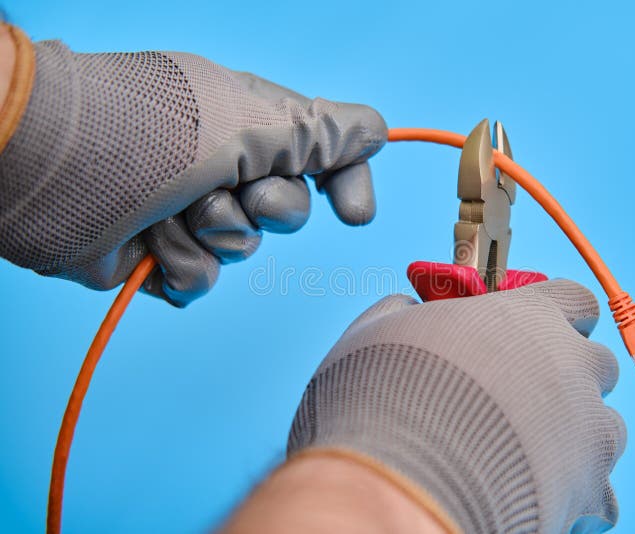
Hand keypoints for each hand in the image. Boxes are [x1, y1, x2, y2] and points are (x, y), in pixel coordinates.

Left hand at [0, 40, 386, 305]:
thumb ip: (324, 132)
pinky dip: (180, 264)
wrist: (49, 168)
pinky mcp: (158, 251)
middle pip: (288, 210)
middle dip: (265, 206)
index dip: (344, 182)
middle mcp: (221, 162)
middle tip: (230, 185)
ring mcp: (187, 208)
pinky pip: (201, 278)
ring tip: (171, 205)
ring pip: (241, 248)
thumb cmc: (152, 130)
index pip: (320, 154)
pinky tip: (149, 242)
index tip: (355, 213)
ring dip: (212, 232)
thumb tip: (378, 132)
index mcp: (248, 119)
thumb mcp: (253, 119)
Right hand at [288, 279, 626, 533]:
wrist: (399, 485)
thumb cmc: (384, 399)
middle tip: (519, 395)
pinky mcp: (590, 491)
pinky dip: (574, 495)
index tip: (533, 329)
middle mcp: (571, 366)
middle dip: (565, 376)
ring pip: (604, 425)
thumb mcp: (379, 330)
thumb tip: (411, 311)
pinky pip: (600, 492)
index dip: (555, 313)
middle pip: (595, 362)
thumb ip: (410, 311)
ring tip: (521, 451)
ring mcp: (589, 430)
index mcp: (529, 317)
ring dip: (573, 433)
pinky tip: (532, 491)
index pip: (574, 299)